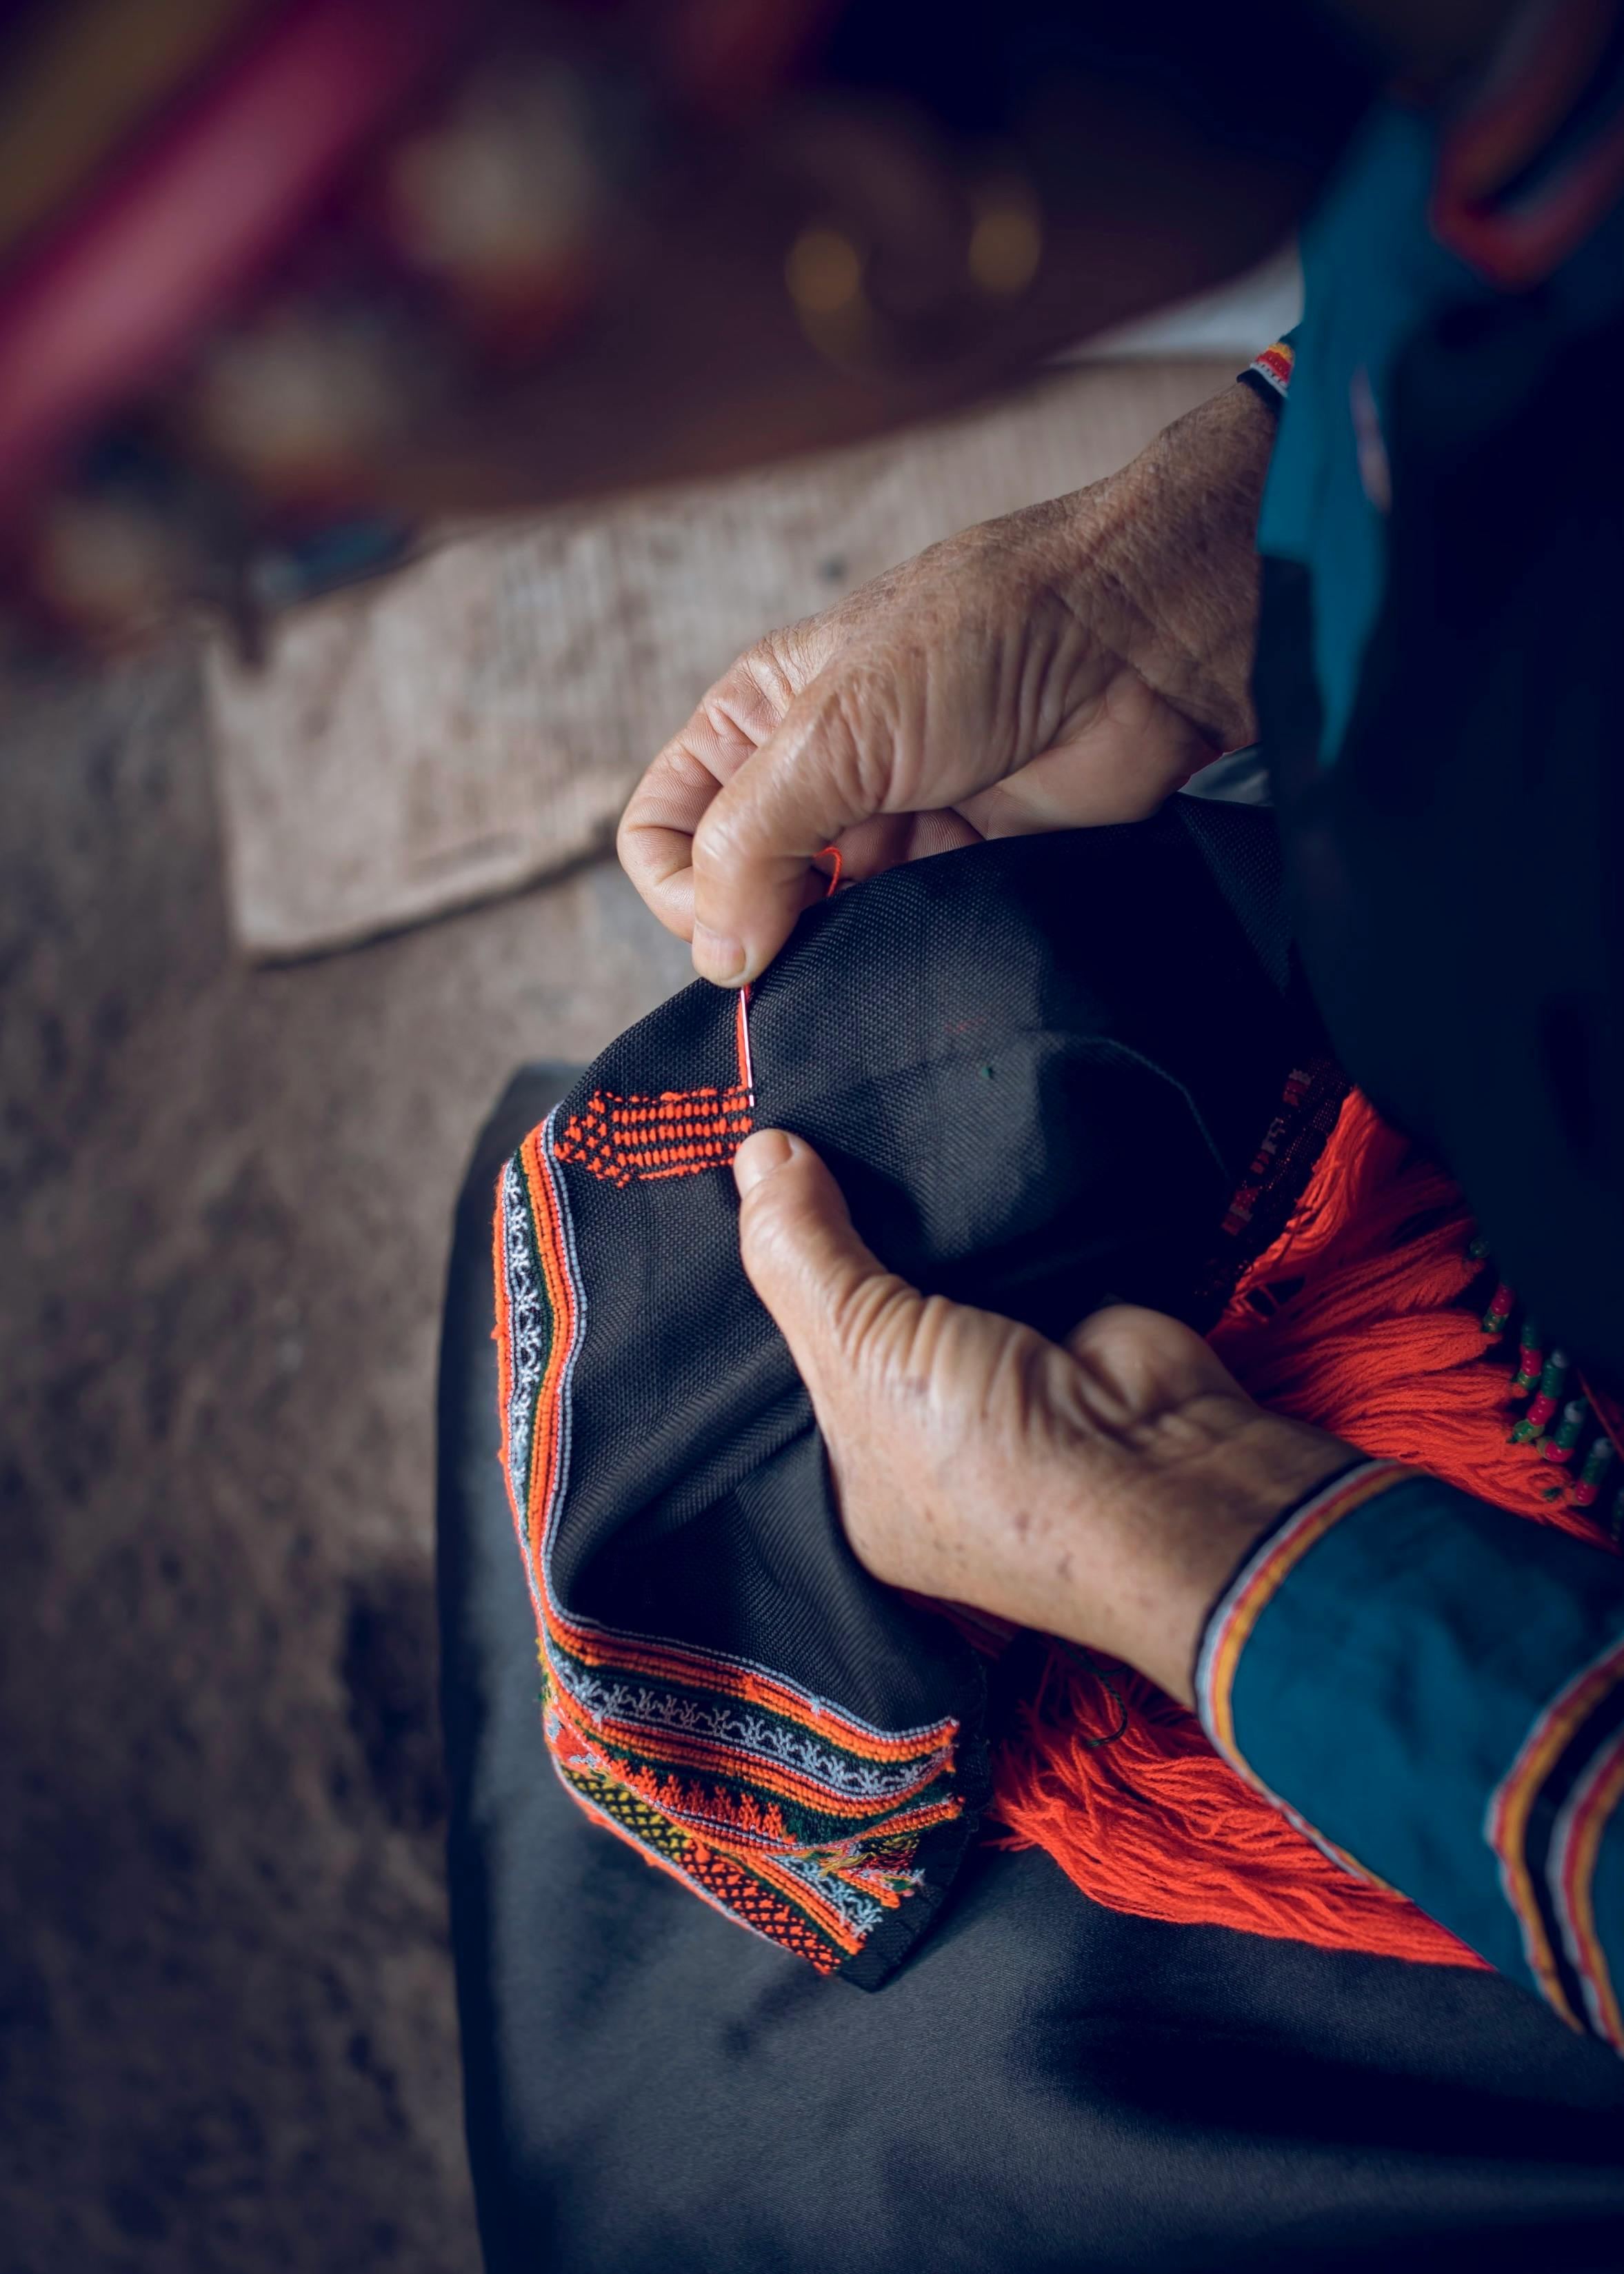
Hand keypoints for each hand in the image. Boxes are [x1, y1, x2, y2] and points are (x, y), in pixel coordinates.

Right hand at [619, 383, 1274, 984]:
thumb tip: (716, 956)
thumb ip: (752, 844)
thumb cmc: (983, 638)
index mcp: (759, 721)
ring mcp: (891, 830)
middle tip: (811, 944)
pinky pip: (903, 945)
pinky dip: (903, 960)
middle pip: (740, 893)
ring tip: (879, 941)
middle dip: (761, 931)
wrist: (1138, 641)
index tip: (733, 920)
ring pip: (821, 931)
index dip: (680, 888)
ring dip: (836, 953)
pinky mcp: (961, 873)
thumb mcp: (834, 729)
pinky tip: (928, 946)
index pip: (663, 829)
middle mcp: (816, 779)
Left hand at [733, 1127, 1350, 1702]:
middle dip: (827, 1236)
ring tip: (846, 1116)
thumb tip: (754, 1154)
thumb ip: (804, 1254)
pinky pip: (1001, 1236)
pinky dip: (979, 1192)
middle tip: (777, 1139)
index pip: (786, 1375)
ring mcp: (997, 1368)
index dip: (760, 1293)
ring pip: (928, 1265)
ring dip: (904, 1205)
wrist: (1163, 1470)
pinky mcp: (1061, 1310)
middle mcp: (922, 1429)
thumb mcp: (859, 1354)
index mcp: (855, 1476)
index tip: (722, 1195)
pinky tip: (935, 1130)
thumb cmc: (991, 1463)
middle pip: (856, 1309)